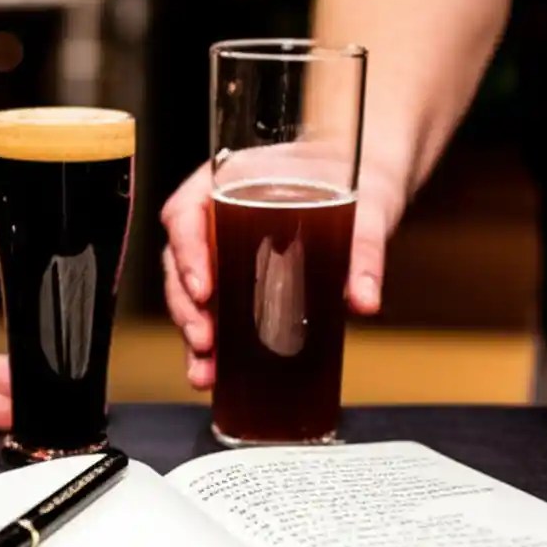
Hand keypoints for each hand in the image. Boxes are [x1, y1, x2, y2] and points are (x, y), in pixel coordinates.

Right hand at [160, 154, 401, 389]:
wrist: (367, 174)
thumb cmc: (353, 176)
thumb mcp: (365, 207)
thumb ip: (363, 250)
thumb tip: (362, 298)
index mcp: (229, 182)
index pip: (186, 213)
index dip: (187, 253)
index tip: (204, 288)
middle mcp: (216, 215)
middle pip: (179, 261)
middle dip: (185, 306)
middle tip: (205, 340)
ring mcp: (224, 247)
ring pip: (188, 291)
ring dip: (192, 331)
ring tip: (205, 369)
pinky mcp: (238, 277)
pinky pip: (214, 307)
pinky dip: (212, 342)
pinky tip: (215, 371)